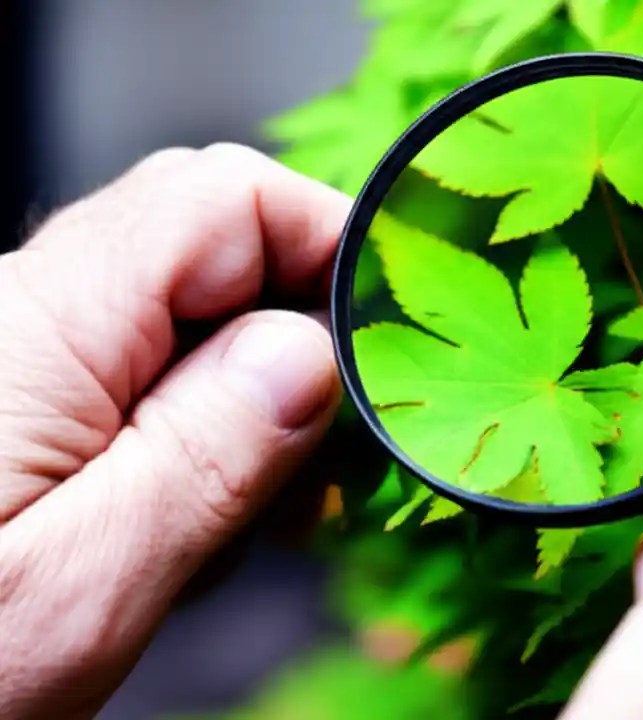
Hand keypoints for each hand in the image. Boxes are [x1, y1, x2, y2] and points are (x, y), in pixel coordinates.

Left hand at [0, 144, 349, 718]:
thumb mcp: (84, 586)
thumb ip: (205, 459)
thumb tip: (309, 357)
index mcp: (35, 331)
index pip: (221, 199)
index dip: (328, 242)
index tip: (392, 339)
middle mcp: (18, 316)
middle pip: (211, 248)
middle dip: (300, 337)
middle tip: (334, 457)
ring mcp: (17, 359)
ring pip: (188, 316)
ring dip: (253, 401)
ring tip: (257, 518)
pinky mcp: (19, 405)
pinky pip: (142, 375)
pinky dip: (200, 436)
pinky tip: (198, 523)